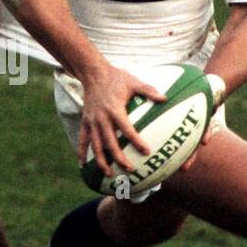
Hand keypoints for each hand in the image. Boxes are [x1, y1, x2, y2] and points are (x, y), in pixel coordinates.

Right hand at [76, 61, 164, 175]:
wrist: (93, 73)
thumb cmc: (116, 78)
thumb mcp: (134, 82)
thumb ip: (149, 91)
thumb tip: (165, 98)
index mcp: (115, 110)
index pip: (127, 129)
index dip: (136, 141)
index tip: (146, 151)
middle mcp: (102, 118)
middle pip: (110, 143)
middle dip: (119, 158)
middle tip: (130, 169)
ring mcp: (91, 122)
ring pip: (95, 145)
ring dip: (101, 161)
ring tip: (109, 174)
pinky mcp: (85, 122)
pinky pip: (82, 140)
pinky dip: (81, 153)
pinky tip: (83, 165)